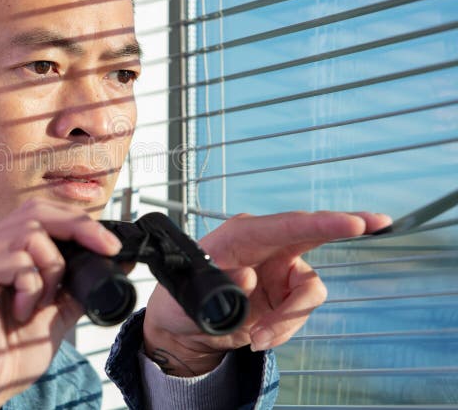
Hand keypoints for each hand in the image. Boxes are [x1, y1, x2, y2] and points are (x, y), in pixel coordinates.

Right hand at [0, 198, 121, 408]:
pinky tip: (20, 312)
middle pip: (36, 212)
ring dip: (51, 270)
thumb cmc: (7, 353)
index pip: (38, 214)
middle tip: (105, 250)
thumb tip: (117, 259)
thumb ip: (77, 282)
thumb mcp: (55, 311)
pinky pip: (18, 261)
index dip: (76, 222)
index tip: (110, 245)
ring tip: (38, 303)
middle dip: (78, 228)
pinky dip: (32, 288)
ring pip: (31, 233)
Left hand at [142, 211, 391, 376]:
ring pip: (308, 291)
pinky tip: (260, 337)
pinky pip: (301, 312)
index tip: (353, 222)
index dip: (320, 223)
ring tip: (259, 337)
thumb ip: (222, 285)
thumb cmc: (182, 300)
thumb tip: (250, 276)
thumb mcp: (192, 295)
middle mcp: (265, 246)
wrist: (184, 327)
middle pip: (312, 232)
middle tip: (377, 222)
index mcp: (240, 236)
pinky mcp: (286, 293)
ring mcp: (279, 269)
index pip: (285, 226)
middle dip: (344, 225)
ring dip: (289, 319)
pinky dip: (284, 330)